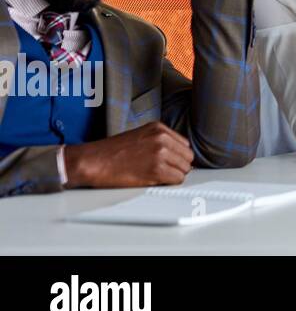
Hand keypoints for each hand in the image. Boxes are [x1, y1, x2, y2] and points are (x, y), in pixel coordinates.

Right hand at [63, 122, 193, 187]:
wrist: (92, 161)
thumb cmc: (110, 152)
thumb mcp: (139, 136)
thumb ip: (159, 141)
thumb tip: (176, 155)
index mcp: (159, 128)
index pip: (184, 144)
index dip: (178, 156)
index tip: (171, 163)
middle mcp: (162, 138)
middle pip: (187, 156)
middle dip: (179, 166)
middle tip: (166, 172)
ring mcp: (160, 153)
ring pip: (184, 168)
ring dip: (175, 175)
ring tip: (159, 177)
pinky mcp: (156, 169)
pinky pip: (177, 179)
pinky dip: (170, 182)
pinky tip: (157, 181)